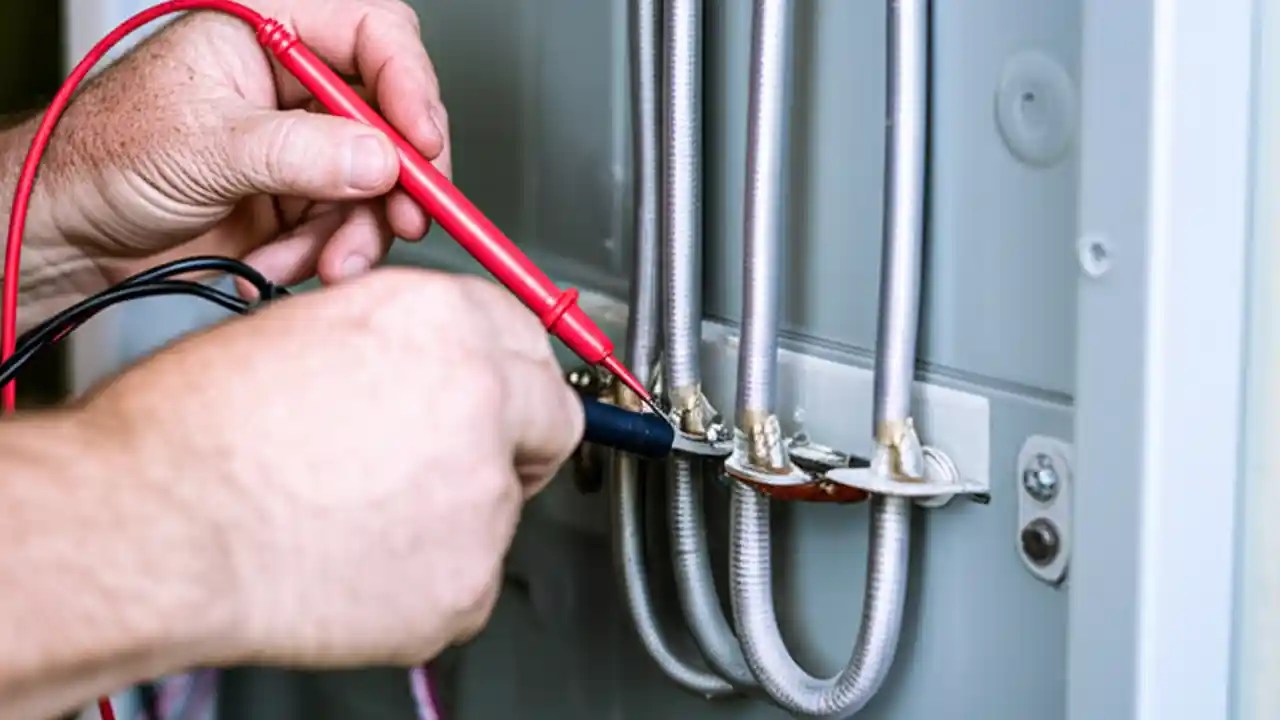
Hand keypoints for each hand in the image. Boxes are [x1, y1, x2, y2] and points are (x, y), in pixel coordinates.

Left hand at [26, 0, 446, 292]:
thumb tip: (380, 159)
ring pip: (375, 184)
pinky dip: (321, 255)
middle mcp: (294, 85)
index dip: (410, 85)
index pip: (373, 35)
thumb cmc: (104, 156)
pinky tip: (277, 265)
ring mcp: (302, 145)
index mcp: (269, 32)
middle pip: (390, 117)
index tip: (421, 143)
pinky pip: (345, 227)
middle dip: (396, 180)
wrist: (70, 232)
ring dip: (355, 234)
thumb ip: (299, 152)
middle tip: (403, 219)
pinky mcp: (300, 200)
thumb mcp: (205, 145)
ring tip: (328, 263)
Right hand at [78, 269, 582, 664]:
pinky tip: (356, 562)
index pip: (528, 340)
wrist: (151, 525)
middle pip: (552, 417)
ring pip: (505, 503)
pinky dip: (428, 577)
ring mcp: (482, 497)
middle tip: (457, 457)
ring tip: (362, 514)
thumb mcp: (311, 332)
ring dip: (457, 508)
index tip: (505, 395)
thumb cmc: (196, 431)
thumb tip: (435, 370)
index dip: (509, 372)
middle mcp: (482, 398)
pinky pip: (469, 579)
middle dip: (519, 436)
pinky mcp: (466, 585)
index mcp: (441, 321)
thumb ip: (405, 345)